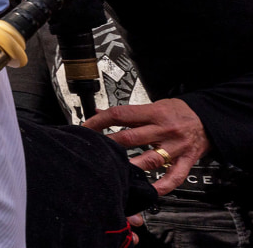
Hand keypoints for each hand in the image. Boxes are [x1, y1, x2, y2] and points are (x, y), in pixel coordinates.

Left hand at [83, 98, 210, 195]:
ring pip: (151, 159)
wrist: (209, 119)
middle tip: (94, 149)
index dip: (100, 121)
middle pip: (131, 138)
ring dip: (132, 166)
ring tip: (116, 171)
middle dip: (110, 144)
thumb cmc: (179, 112)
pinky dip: (163, 186)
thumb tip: (98, 113)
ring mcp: (176, 147)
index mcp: (154, 113)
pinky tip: (151, 191)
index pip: (121, 115)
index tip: (87, 128)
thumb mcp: (154, 105)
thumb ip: (128, 113)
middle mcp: (165, 130)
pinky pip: (175, 176)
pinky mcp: (186, 160)